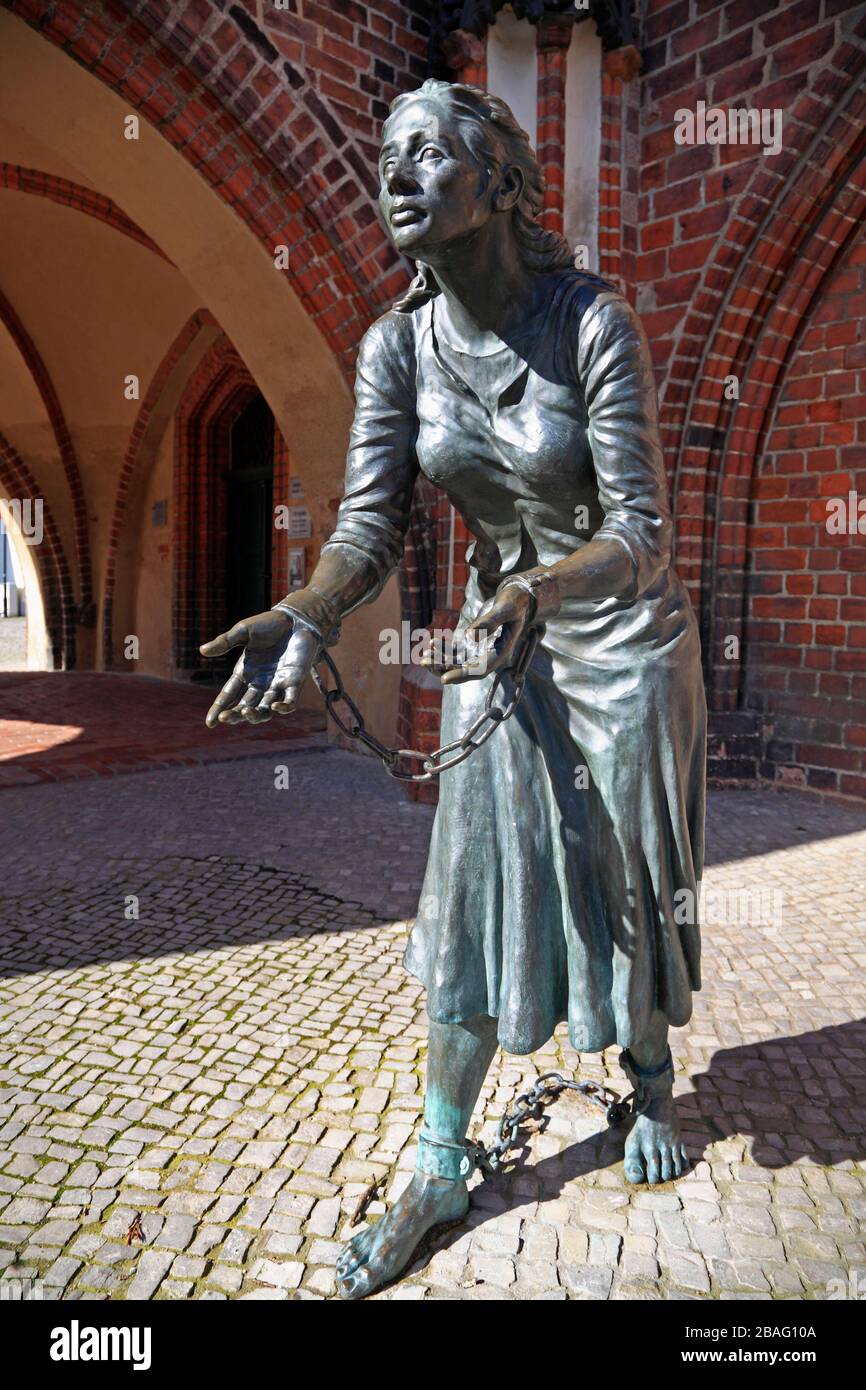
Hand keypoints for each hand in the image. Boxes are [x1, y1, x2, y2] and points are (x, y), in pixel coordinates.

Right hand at [199, 609, 319, 726]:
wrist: (296, 619)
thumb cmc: (269, 624)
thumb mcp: (244, 631)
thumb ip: (225, 642)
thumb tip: (202, 651)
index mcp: (244, 673)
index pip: (228, 696)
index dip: (218, 709)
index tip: (210, 723)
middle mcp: (259, 683)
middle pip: (244, 707)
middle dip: (234, 715)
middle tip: (225, 717)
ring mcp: (277, 685)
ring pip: (265, 710)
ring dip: (255, 715)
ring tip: (246, 712)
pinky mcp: (295, 682)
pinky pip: (290, 702)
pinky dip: (284, 707)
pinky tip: (276, 707)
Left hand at [420, 585, 534, 685]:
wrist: (518, 597)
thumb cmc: (515, 602)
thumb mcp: (505, 609)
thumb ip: (490, 621)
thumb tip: (470, 636)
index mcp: (501, 653)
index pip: (480, 670)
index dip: (462, 675)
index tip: (444, 679)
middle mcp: (490, 656)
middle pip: (465, 669)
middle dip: (444, 668)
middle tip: (425, 662)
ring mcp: (481, 650)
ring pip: (458, 662)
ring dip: (440, 660)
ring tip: (424, 655)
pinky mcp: (473, 643)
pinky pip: (456, 650)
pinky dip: (443, 648)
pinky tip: (432, 642)